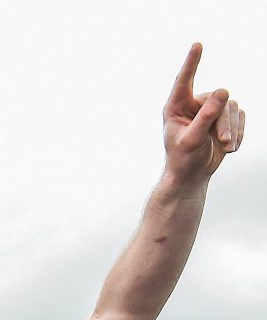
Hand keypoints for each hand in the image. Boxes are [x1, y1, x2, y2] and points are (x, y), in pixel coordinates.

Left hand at [162, 44, 244, 182]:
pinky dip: (239, 133)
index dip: (192, 62)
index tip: (197, 45)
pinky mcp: (225, 118)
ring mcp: (210, 110)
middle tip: (224, 142)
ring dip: (233, 130)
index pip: (184, 81)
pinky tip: (231, 147)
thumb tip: (223, 91)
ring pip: (233, 107)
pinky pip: (241, 116)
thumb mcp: (192, 139)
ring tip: (226, 147)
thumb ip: (206, 116)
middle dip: (225, 123)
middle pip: (219, 100)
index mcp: (176, 107)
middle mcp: (193, 104)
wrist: (191, 175)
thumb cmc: (183, 159)